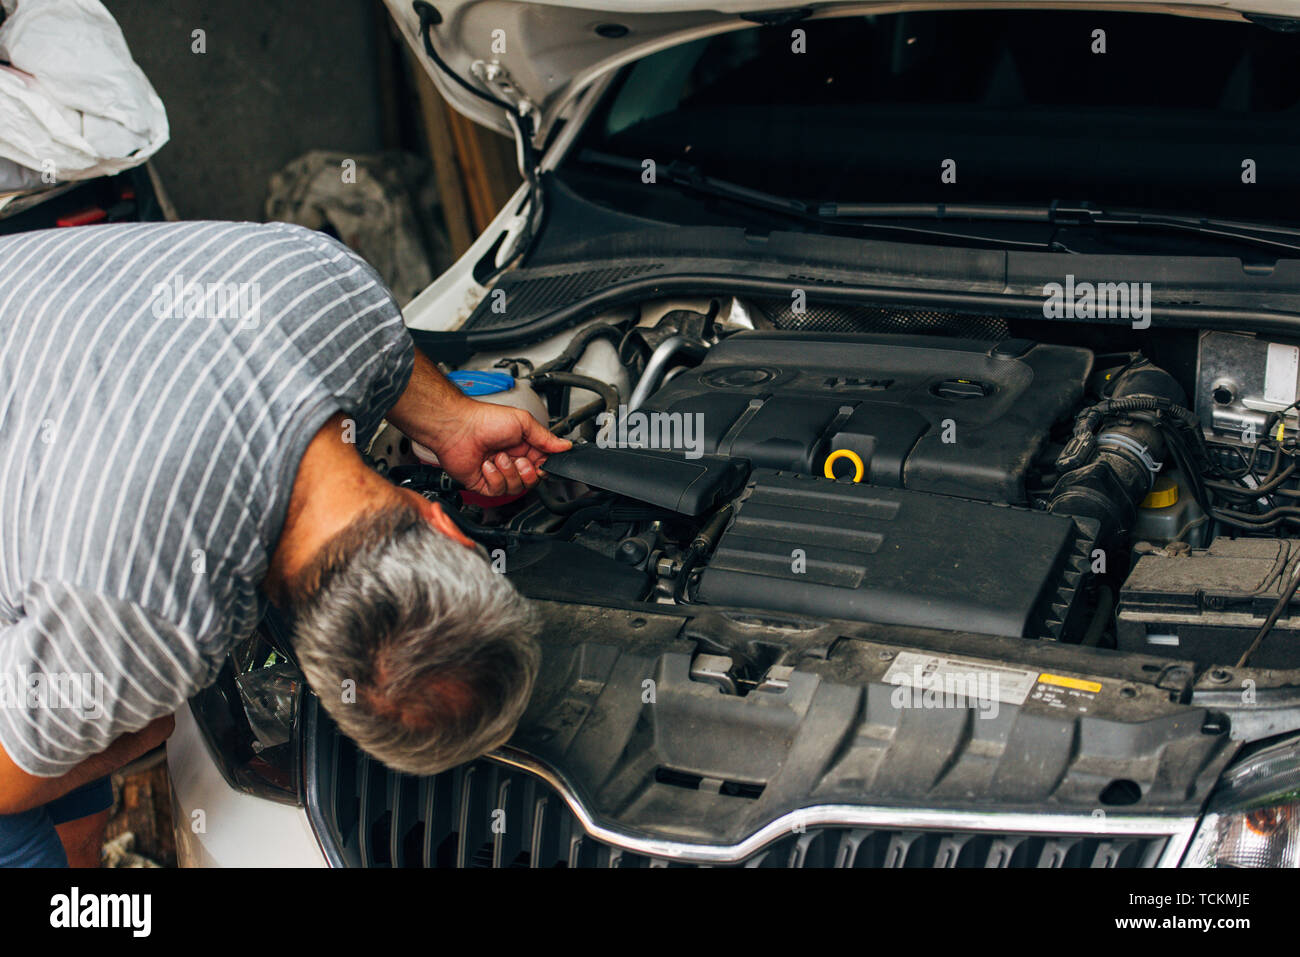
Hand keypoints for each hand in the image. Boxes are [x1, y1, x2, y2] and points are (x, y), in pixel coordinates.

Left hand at [426, 398, 570, 495]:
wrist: (458, 428)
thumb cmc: (485, 420)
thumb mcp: (523, 422)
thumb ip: (546, 438)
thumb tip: (565, 445)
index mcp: (523, 447)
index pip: (542, 466)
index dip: (543, 468)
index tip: (540, 462)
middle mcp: (511, 461)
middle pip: (532, 481)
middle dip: (527, 472)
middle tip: (518, 460)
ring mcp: (498, 473)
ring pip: (516, 488)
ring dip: (508, 472)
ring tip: (497, 457)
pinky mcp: (484, 484)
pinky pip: (498, 491)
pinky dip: (494, 477)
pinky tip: (486, 465)